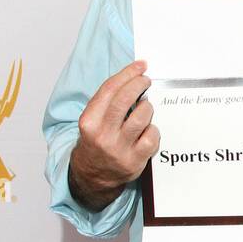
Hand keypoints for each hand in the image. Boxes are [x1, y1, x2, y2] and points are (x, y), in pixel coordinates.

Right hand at [69, 61, 158, 211]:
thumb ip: (108, 101)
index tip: (140, 66)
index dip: (127, 74)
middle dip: (139, 84)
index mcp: (89, 121)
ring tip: (145, 106)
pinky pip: (151, 137)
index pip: (109, 90)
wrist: (93, 175)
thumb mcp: (93, 120)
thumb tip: (134, 76)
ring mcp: (118, 149)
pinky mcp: (134, 161)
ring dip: (147, 107)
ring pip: (141, 118)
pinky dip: (153, 129)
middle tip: (146, 80)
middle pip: (124, 100)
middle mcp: (102, 135)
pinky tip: (149, 128)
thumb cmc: (97, 141)